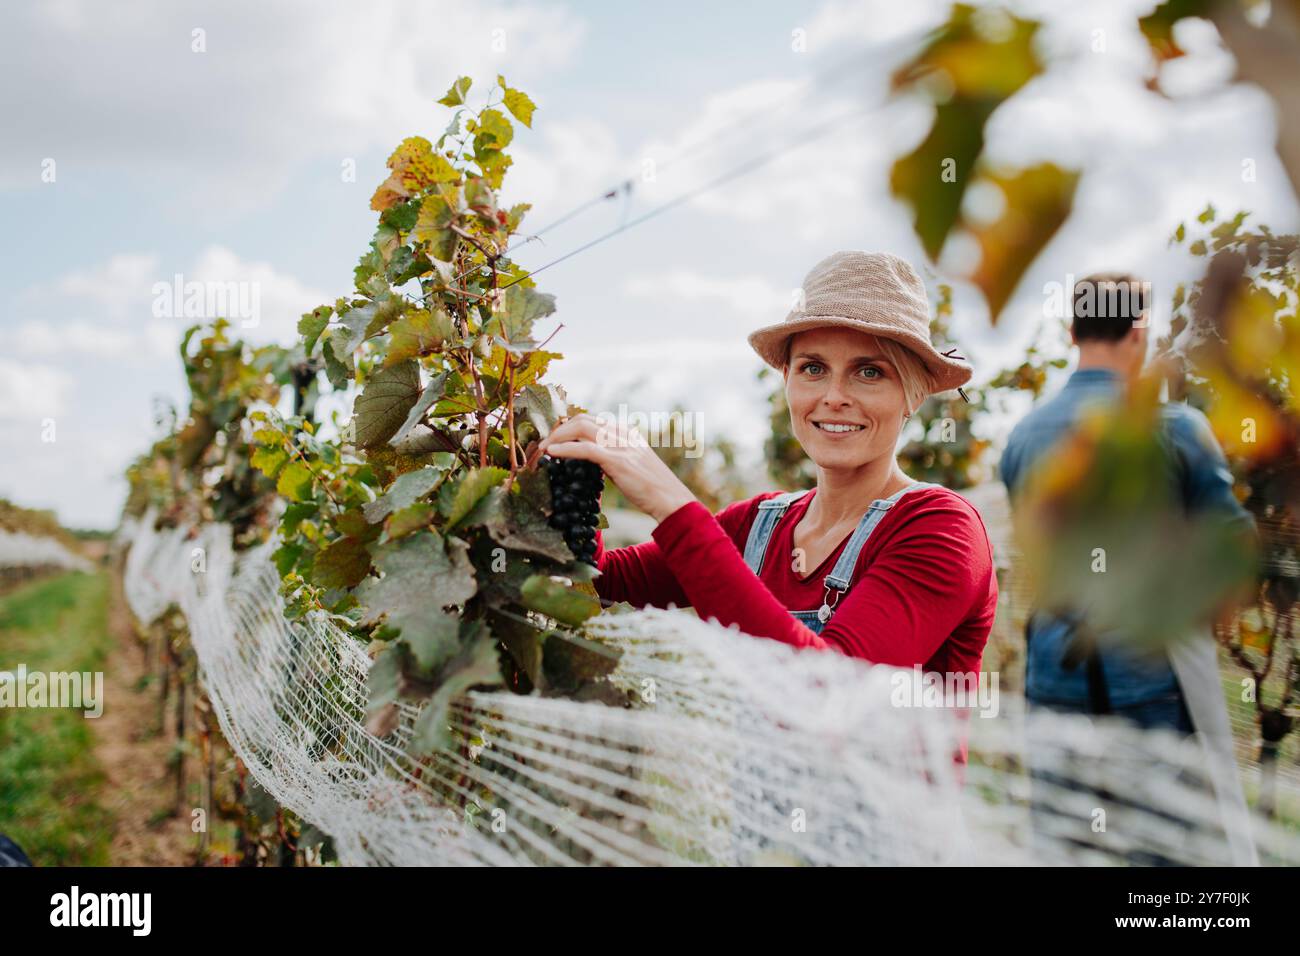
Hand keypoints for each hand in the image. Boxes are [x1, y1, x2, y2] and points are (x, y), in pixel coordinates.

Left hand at [537, 413, 697, 523]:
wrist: (671, 500)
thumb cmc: (652, 488)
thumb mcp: (632, 465)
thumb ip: (614, 456)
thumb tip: (591, 458)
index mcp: (627, 432)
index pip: (592, 419)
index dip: (570, 426)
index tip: (556, 438)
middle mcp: (623, 434)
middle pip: (583, 419)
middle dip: (560, 429)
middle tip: (545, 443)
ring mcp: (621, 445)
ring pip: (581, 428)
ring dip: (557, 437)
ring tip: (544, 449)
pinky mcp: (617, 460)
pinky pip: (584, 449)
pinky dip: (565, 449)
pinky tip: (552, 454)